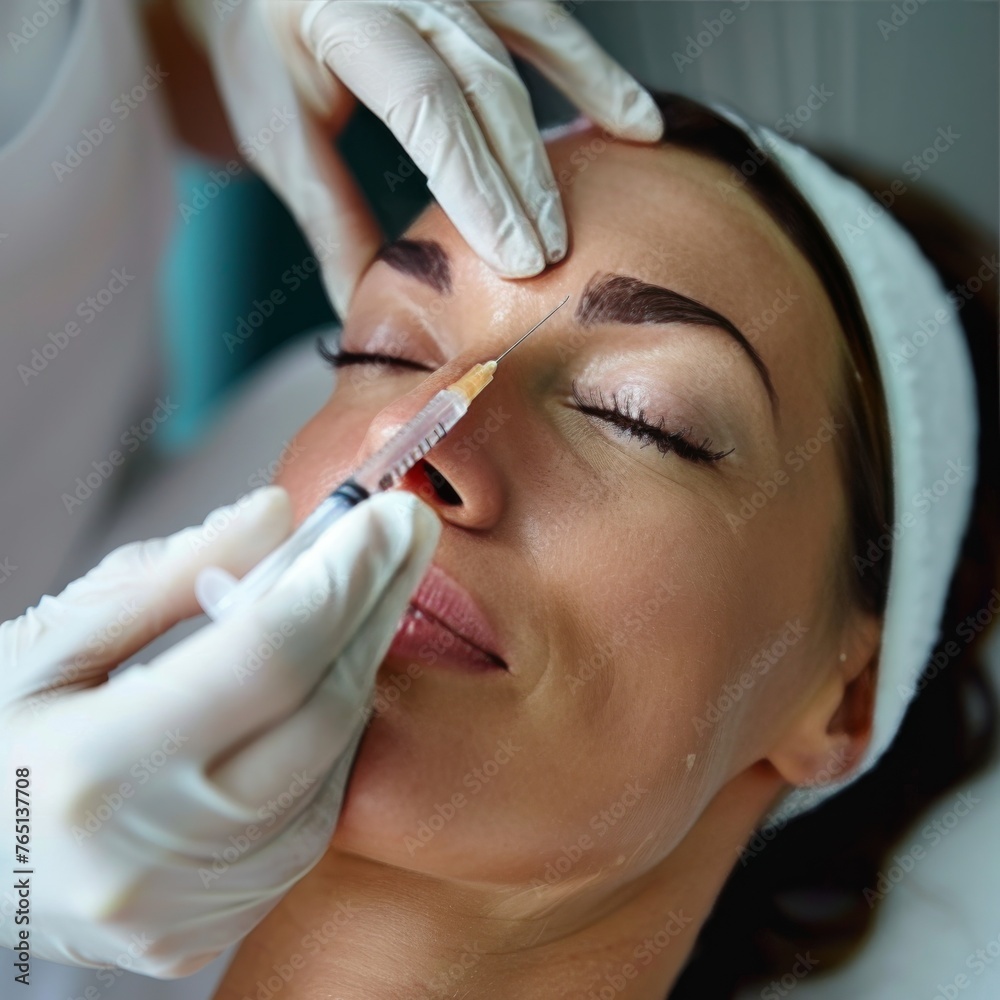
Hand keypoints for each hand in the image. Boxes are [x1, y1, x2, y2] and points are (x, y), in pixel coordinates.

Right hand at [0, 487, 438, 975]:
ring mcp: (189, 904)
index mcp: (94, 766)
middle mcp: (152, 852)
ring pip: (331, 768)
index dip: (341, 578)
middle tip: (405, 538)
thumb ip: (167, 577)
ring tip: (368, 597)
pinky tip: (330, 683)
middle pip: (320, 712)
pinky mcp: (210, 928)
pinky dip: (333, 741)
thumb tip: (274, 516)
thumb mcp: (46, 645)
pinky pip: (312, 820)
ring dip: (361, 671)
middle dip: (376, 609)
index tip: (387, 516)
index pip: (267, 657)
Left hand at [179, 0, 663, 315]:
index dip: (475, 182)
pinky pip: (543, 17)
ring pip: (527, 38)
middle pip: (482, 80)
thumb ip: (331, 218)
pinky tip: (631, 117)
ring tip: (618, 180)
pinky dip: (589, 68)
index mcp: (339, 15)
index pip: (422, 101)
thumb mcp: (281, 136)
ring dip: (581, 108)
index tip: (515, 256)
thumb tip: (370, 307)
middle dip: (523, 175)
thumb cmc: (264, 54)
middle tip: (553, 256)